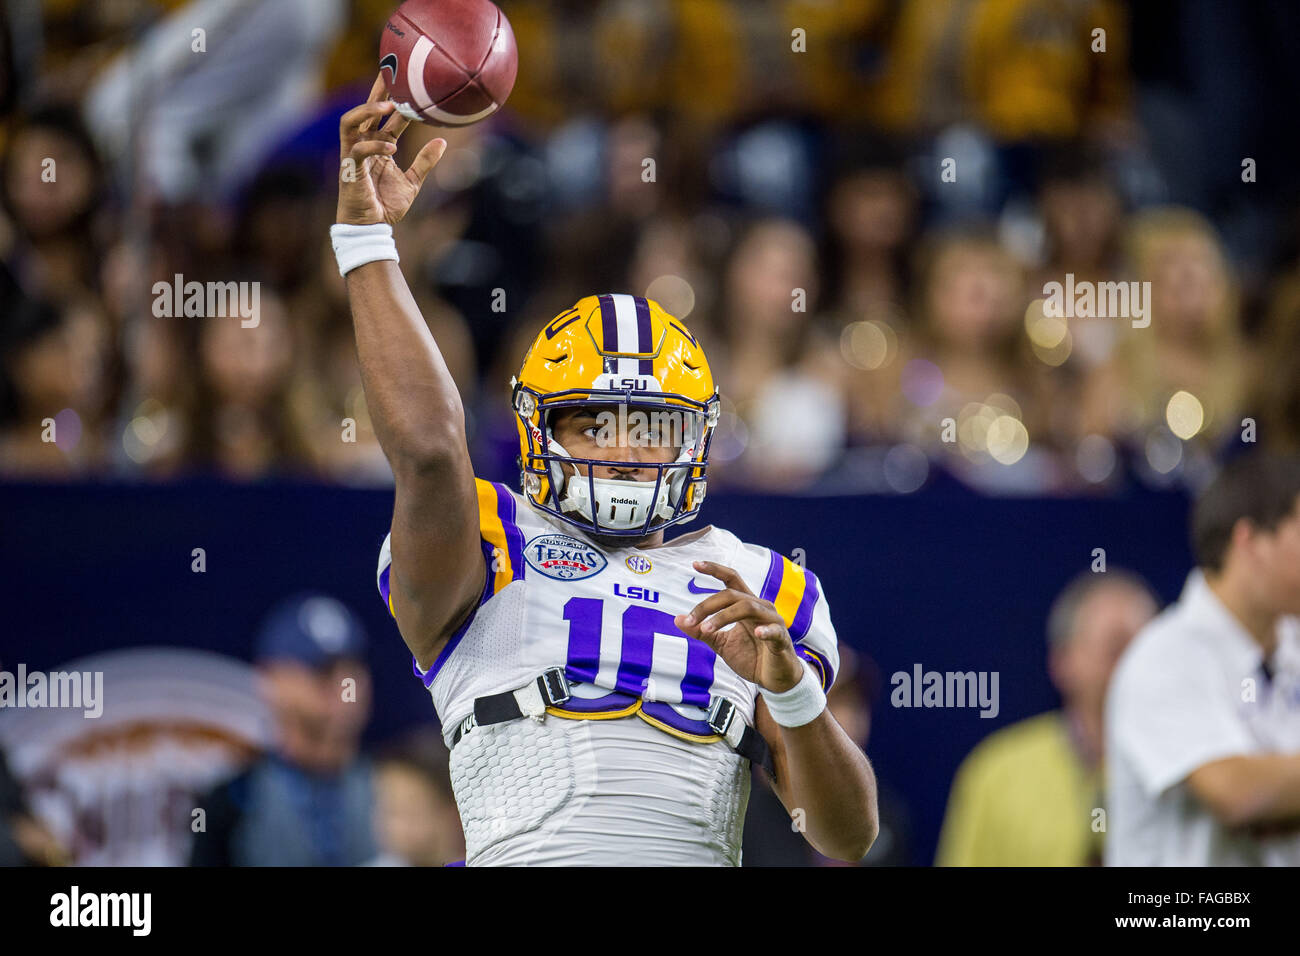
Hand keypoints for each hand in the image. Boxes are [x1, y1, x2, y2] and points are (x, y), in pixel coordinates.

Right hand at [337, 73, 447, 225]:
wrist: (372, 227)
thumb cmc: (387, 205)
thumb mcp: (413, 182)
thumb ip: (425, 162)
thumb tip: (442, 142)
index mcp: (379, 145)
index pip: (387, 116)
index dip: (397, 99)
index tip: (410, 82)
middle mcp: (364, 145)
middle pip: (367, 110)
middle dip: (378, 90)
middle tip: (392, 71)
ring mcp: (354, 155)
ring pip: (351, 122)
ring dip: (368, 111)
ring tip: (389, 106)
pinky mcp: (350, 169)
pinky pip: (358, 150)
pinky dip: (375, 146)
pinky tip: (392, 147)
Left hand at [674, 560, 804, 692]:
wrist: (775, 679)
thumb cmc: (752, 658)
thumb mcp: (721, 644)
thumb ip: (702, 632)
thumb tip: (678, 619)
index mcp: (746, 605)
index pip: (731, 580)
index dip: (715, 570)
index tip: (695, 564)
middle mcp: (760, 607)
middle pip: (731, 594)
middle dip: (707, 605)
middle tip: (690, 620)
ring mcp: (772, 621)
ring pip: (747, 607)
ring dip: (723, 616)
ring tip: (706, 629)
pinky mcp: (781, 639)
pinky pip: (774, 630)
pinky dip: (766, 630)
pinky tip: (757, 633)